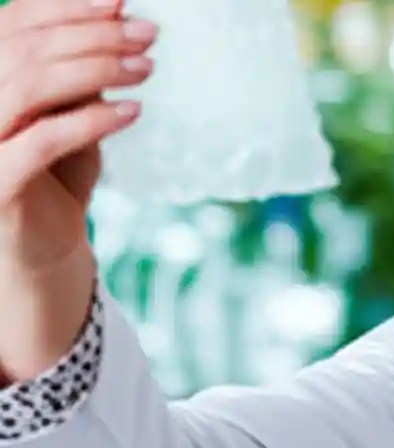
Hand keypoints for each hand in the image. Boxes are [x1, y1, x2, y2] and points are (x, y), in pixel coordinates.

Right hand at [0, 0, 155, 272]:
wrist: (42, 247)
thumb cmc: (55, 173)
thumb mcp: (68, 110)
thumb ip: (80, 67)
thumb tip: (118, 7)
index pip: (13, 23)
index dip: (67, 7)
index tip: (123, 3)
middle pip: (24, 49)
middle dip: (93, 35)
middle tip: (149, 35)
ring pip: (29, 86)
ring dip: (96, 69)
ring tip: (146, 69)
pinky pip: (42, 140)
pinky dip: (91, 120)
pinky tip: (133, 112)